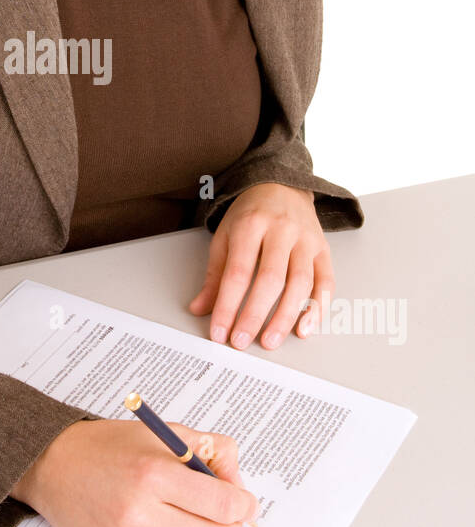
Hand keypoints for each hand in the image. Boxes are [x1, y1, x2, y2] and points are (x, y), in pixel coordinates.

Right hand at [11, 419, 259, 526]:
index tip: (245, 502)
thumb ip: (209, 449)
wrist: (51, 467)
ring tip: (192, 522)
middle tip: (225, 516)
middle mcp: (138, 513)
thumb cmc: (108, 447)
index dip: (244, 505)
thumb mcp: (163, 432)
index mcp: (153, 473)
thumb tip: (238, 485)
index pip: (223, 504)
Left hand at [188, 182, 332, 350]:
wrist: (282, 185)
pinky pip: (325, 281)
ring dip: (285, 317)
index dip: (227, 305)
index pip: (237, 272)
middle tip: (242, 342)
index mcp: (250, 225)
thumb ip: (215, 275)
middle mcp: (281, 230)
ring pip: (300, 282)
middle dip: (254, 315)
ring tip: (270, 341)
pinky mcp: (323, 249)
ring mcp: (306, 240)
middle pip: (270, 279)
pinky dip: (317, 308)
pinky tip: (304, 328)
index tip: (219, 331)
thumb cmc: (251, 214)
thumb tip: (200, 309)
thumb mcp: (225, 236)